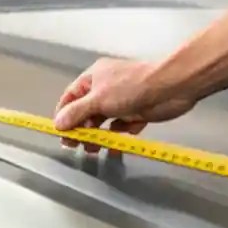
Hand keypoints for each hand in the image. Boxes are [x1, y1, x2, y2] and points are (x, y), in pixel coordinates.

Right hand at [52, 58, 196, 151]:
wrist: (170, 87)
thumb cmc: (131, 88)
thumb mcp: (98, 100)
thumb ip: (77, 113)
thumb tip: (57, 123)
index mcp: (93, 78)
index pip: (71, 97)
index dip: (64, 115)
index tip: (60, 134)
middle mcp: (106, 88)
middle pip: (87, 111)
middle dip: (81, 128)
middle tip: (76, 146)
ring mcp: (122, 101)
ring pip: (104, 121)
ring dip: (98, 135)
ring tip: (94, 149)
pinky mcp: (137, 113)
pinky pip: (123, 128)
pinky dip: (118, 136)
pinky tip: (116, 146)